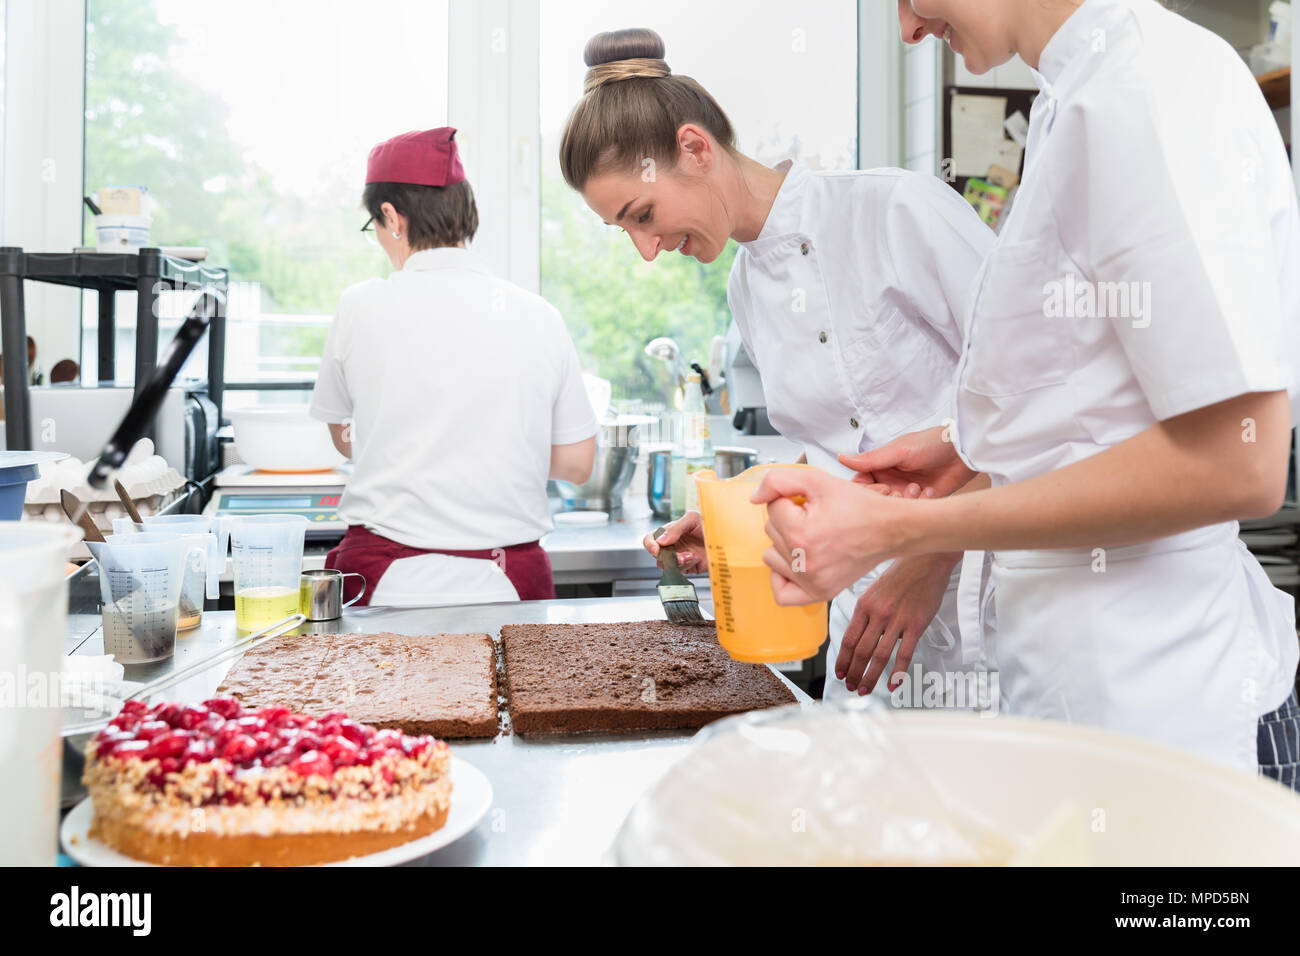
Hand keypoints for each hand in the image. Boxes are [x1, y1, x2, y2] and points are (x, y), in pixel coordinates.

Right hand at [644, 510, 708, 573]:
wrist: (728, 536)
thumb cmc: (710, 523)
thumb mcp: (692, 519)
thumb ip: (675, 528)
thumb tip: (660, 540)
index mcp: (670, 533)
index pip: (651, 539)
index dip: (650, 544)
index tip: (656, 549)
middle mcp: (673, 546)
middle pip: (658, 555)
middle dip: (666, 556)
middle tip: (675, 555)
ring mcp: (680, 557)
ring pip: (668, 566)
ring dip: (677, 562)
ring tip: (690, 555)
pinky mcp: (689, 567)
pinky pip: (681, 570)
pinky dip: (688, 564)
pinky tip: (696, 557)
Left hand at [751, 468, 908, 603]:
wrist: (891, 529)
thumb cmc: (859, 506)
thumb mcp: (818, 480)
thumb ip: (778, 480)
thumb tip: (754, 497)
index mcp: (800, 534)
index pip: (771, 508)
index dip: (791, 499)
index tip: (812, 502)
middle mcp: (804, 563)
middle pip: (770, 532)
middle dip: (788, 519)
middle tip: (816, 517)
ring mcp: (811, 582)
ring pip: (771, 558)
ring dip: (784, 544)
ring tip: (810, 536)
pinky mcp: (819, 593)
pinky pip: (782, 593)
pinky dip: (782, 577)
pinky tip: (795, 562)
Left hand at [836, 554, 956, 696]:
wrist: (926, 560)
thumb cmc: (901, 573)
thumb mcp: (874, 589)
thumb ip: (867, 612)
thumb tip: (860, 635)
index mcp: (864, 605)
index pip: (848, 639)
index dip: (843, 660)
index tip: (840, 673)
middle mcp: (878, 614)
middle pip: (861, 651)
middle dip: (854, 673)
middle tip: (851, 686)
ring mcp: (897, 620)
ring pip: (879, 656)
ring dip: (870, 677)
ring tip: (865, 689)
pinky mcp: (916, 625)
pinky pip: (904, 654)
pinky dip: (897, 673)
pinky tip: (892, 685)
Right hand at [838, 425, 974, 498]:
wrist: (963, 451)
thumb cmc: (932, 444)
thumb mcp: (899, 450)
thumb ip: (871, 459)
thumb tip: (842, 458)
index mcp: (881, 466)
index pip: (861, 484)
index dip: (868, 491)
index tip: (881, 488)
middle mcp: (891, 480)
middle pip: (876, 499)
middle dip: (887, 498)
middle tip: (898, 491)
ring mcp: (905, 492)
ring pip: (894, 508)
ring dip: (905, 501)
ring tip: (918, 488)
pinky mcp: (921, 501)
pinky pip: (912, 511)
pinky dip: (920, 503)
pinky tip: (929, 491)